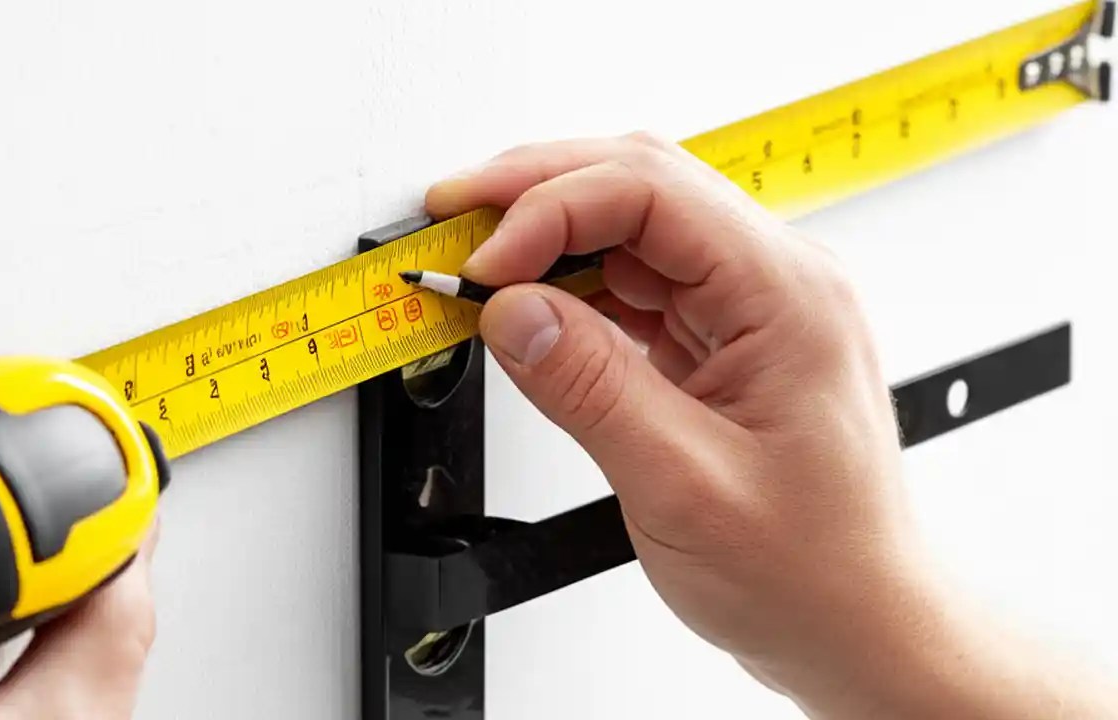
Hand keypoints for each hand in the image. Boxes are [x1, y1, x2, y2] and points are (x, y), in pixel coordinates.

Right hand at [425, 132, 1117, 718]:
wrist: (856, 624)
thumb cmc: (811, 571)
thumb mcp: (684, 484)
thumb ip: (590, 387)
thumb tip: (512, 311)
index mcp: (786, 295)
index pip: (650, 192)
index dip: (549, 209)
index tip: (482, 264)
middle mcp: (774, 282)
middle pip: (639, 185)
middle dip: (535, 193)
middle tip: (455, 219)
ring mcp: (748, 308)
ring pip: (632, 228)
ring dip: (548, 236)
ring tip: (478, 264)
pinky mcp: (722, 339)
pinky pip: (637, 283)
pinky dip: (572, 285)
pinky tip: (530, 306)